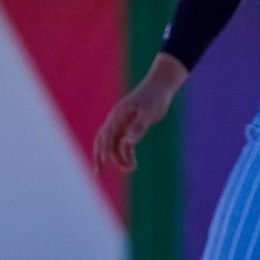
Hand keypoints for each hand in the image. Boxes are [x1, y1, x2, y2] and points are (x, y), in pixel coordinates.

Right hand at [93, 55, 188, 172]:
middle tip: (98, 172)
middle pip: (103, 140)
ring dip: (118, 158)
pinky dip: (126, 154)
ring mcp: (122, 124)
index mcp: (118, 115)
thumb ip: (139, 127)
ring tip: (130, 169)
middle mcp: (116, 120)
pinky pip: (123, 144)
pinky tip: (133, 164)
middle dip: (100, 156)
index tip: (104, 162)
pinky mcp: (129, 127)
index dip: (104, 148)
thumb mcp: (149, 112)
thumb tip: (127, 142)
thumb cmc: (155, 97)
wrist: (161, 87)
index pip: (106, 134)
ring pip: (114, 144)